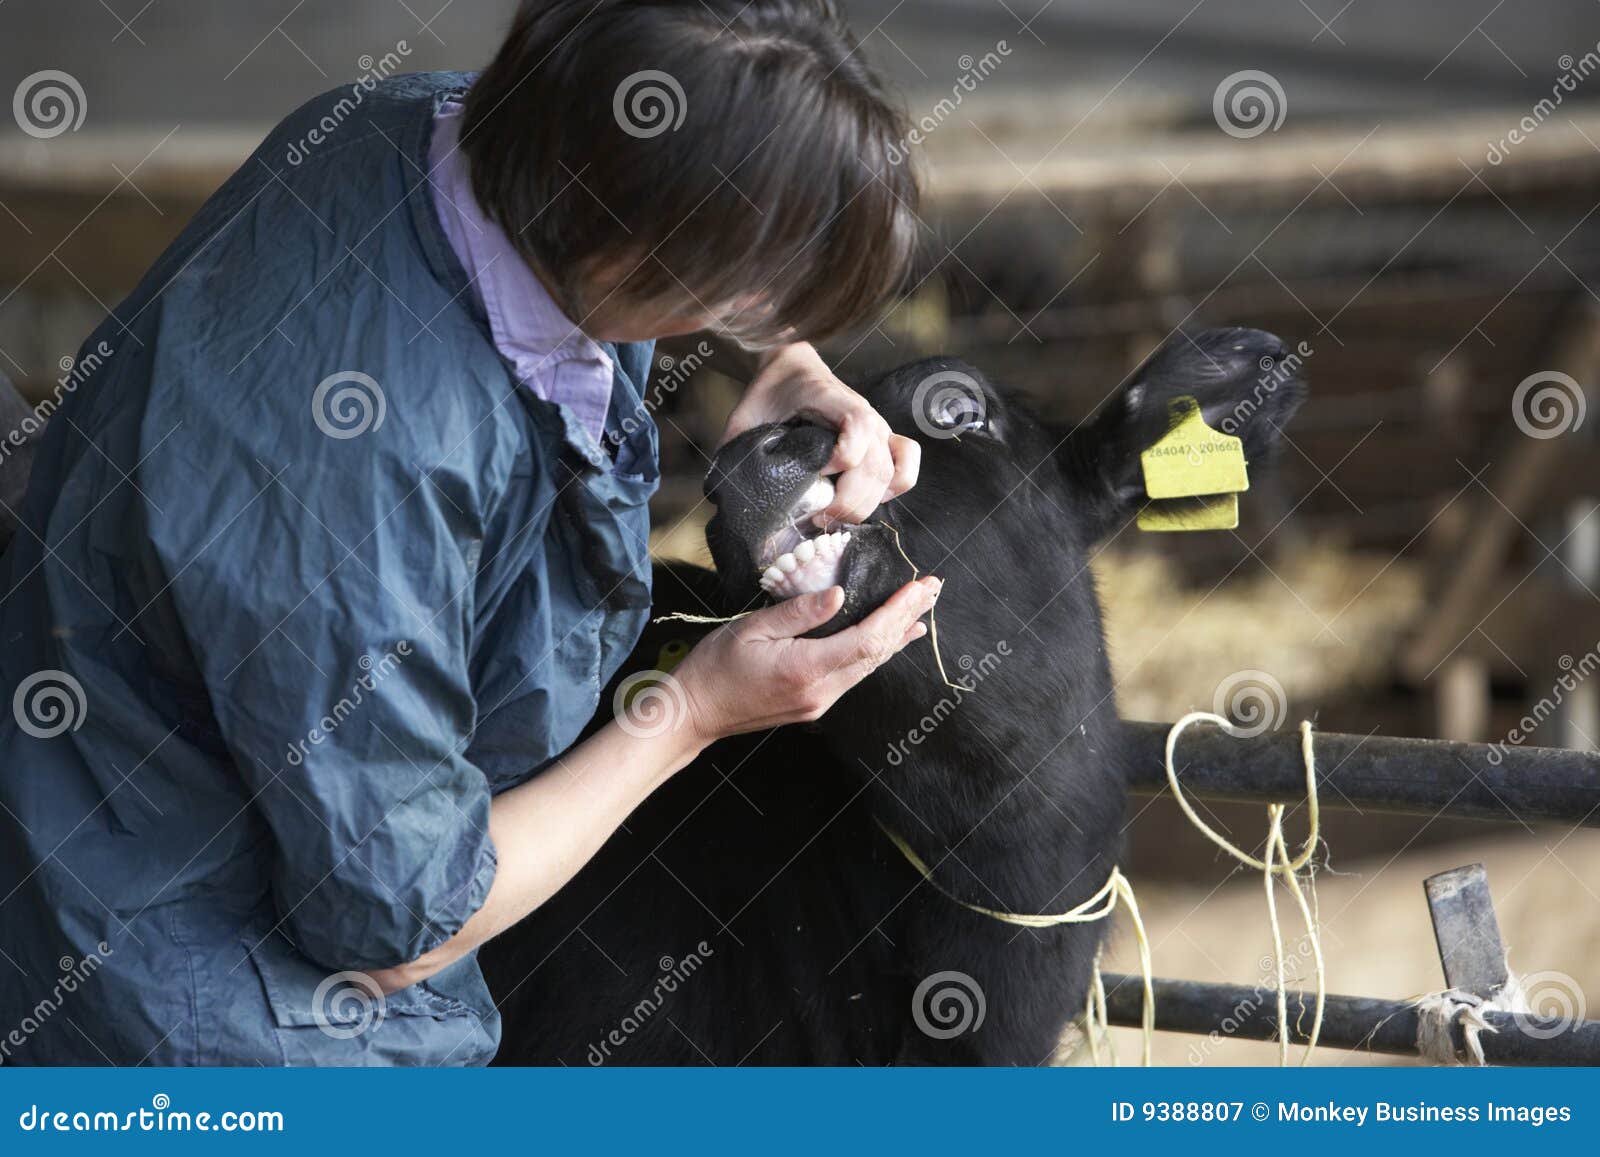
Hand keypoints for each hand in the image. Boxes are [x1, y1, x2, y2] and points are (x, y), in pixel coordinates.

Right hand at [675, 577, 940, 741]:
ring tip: (922, 608)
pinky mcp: (815, 703)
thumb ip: (798, 612)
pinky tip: (893, 639)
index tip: (919, 586)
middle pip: (878, 652)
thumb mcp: (751, 628)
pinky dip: (878, 651)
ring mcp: (820, 701)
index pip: (867, 638)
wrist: (694, 713)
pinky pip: (856, 673)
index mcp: (806, 668)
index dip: (898, 611)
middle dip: (908, 618)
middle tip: (933, 587)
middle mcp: (822, 691)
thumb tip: (840, 593)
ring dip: (898, 635)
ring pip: (871, 665)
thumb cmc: (715, 666)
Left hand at [721, 342, 919, 525]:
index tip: (814, 475)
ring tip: (834, 518)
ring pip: (892, 476)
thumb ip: (736, 448)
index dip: (841, 457)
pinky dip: (893, 492)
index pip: (858, 425)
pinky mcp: (884, 444)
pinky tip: (865, 503)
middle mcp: (866, 414)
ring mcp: (879, 430)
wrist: (791, 371)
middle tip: (816, 520)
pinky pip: (906, 470)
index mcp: (832, 398)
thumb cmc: (770, 395)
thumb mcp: (746, 418)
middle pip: (876, 466)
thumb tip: (724, 493)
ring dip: (865, 505)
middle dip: (846, 502)